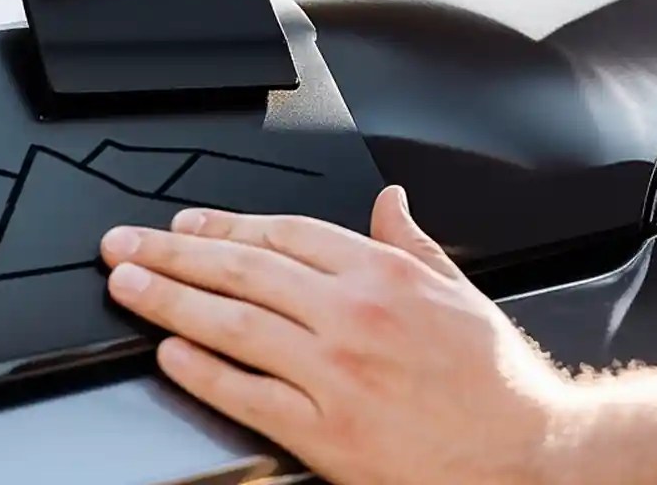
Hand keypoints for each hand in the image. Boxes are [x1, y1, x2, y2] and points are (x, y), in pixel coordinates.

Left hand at [100, 186, 575, 484]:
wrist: (532, 458)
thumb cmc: (495, 381)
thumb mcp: (461, 292)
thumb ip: (412, 242)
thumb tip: (388, 199)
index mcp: (384, 275)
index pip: (284, 233)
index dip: (224, 224)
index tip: (184, 223)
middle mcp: (354, 316)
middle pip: (242, 269)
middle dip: (172, 252)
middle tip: (124, 244)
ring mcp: (336, 374)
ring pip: (233, 324)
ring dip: (169, 300)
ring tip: (127, 285)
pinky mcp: (327, 432)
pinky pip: (248, 394)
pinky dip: (202, 371)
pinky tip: (169, 352)